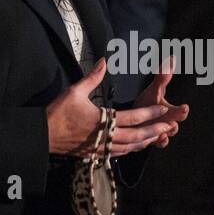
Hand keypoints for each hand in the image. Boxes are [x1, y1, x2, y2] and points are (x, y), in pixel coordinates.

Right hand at [46, 59, 182, 156]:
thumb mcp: (75, 91)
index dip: (150, 114)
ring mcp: (101, 147)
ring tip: (157, 137)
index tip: (163, 109)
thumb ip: (93, 76)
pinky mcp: (96, 153)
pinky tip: (136, 147)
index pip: (132, 117)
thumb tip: (105, 61)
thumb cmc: (59, 112)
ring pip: (130, 147)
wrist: (44, 134)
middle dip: (154, 130)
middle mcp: (105, 135)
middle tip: (169, 126)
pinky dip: (131, 150)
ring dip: (145, 142)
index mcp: (102, 119)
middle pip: (136, 135)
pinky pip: (118, 154)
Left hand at [131, 59, 190, 149]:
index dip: (182, 111)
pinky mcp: (150, 140)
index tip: (184, 107)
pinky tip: (156, 138)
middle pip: (174, 125)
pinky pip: (156, 143)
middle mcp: (167, 123)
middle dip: (174, 124)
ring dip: (166, 134)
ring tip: (164, 132)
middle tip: (172, 122)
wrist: (134, 116)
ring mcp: (159, 132)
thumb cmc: (146, 103)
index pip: (180, 112)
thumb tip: (171, 58)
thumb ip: (163, 76)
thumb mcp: (154, 89)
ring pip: (166, 136)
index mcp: (170, 111)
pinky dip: (157, 142)